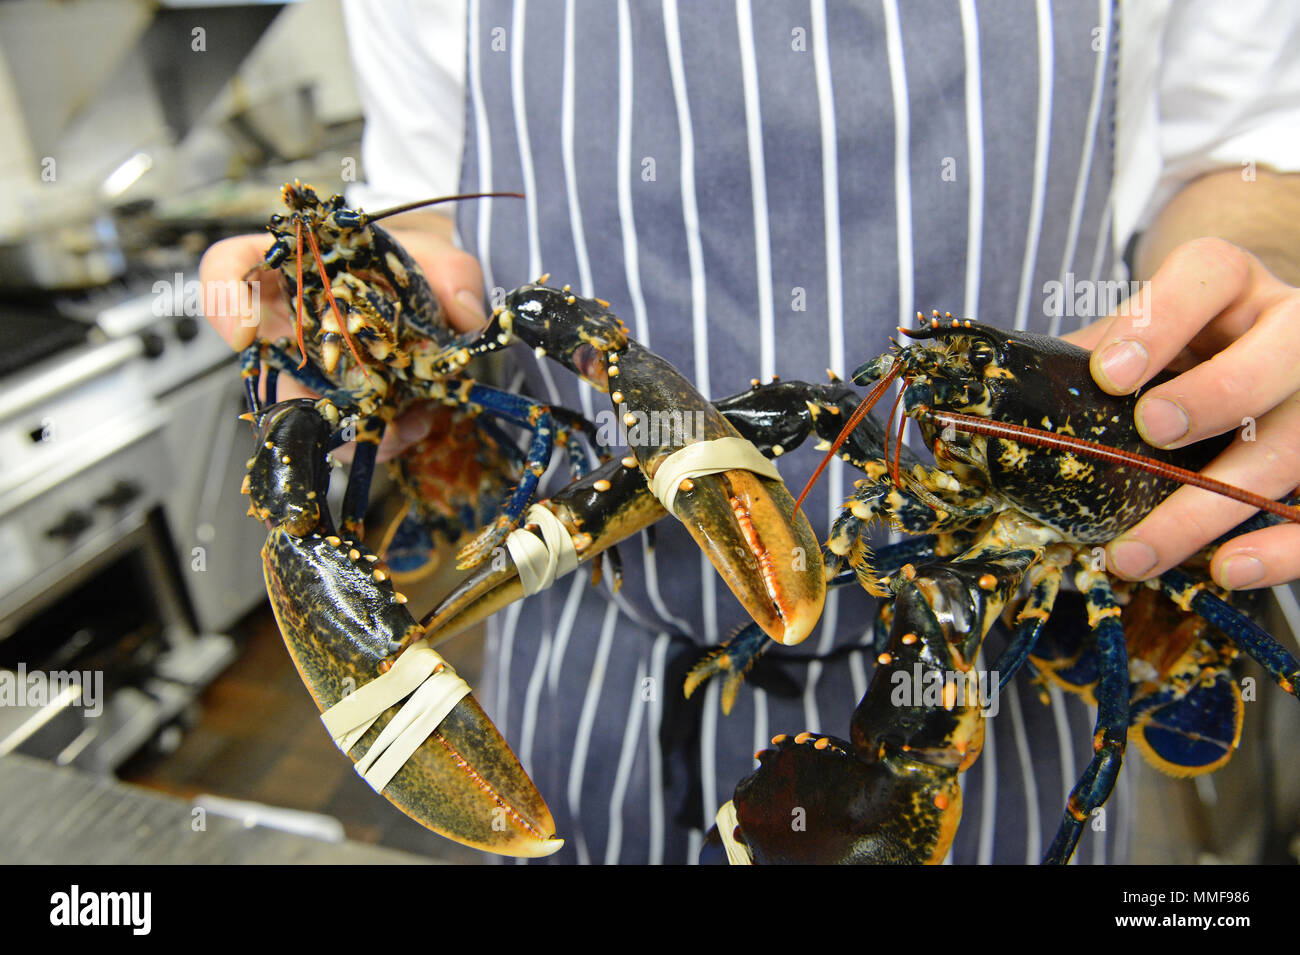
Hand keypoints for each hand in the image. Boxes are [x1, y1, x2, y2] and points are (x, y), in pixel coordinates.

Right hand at [198, 213, 487, 461]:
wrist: (431, 294)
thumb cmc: (410, 265)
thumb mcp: (438, 254)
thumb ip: (453, 273)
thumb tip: (463, 315)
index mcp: (294, 265)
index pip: (231, 265)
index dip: (223, 295)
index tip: (242, 328)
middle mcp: (291, 319)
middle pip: (265, 358)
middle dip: (302, 390)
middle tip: (346, 401)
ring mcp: (314, 366)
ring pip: (307, 407)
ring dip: (348, 424)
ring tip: (399, 424)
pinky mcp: (345, 402)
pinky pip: (346, 429)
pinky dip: (380, 436)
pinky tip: (413, 426)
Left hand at [1063, 237, 1299, 589]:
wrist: (1240, 356)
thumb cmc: (1171, 353)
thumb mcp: (1130, 341)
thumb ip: (1082, 362)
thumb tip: (997, 408)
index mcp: (1229, 287)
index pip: (1209, 274)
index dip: (1162, 319)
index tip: (1108, 371)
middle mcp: (1289, 331)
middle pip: (1284, 352)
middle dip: (1218, 393)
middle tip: (1152, 430)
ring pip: (1297, 445)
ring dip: (1217, 505)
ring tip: (1139, 549)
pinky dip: (1281, 550)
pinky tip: (1226, 569)